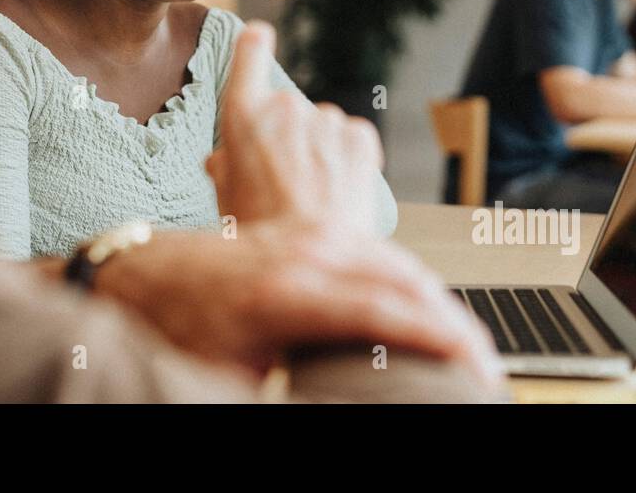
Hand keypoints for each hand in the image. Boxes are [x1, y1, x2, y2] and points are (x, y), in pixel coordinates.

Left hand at [94, 218, 504, 387]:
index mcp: (283, 290)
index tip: (472, 366)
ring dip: (437, 298)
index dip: (433, 337)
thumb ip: (277, 387)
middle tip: (486, 369)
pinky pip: (377, 249)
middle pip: (401, 278)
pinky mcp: (312, 232)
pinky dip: (412, 278)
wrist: (149, 272)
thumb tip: (325, 402)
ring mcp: (309, 235)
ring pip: (394, 259)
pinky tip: (429, 306)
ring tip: (469, 345)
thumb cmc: (180, 323)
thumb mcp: (223, 374)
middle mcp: (303, 252)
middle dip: (452, 322)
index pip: (378, 310)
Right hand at [206, 21, 383, 231]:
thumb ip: (223, 167)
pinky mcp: (359, 135)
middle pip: (286, 110)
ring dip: (317, 150)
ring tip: (312, 195)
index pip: (249, 54)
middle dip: (287, 137)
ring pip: (320, 127)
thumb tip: (221, 157)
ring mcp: (325, 119)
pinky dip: (346, 158)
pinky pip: (350, 139)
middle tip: (284, 183)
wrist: (313, 259)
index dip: (255, 44)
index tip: (260, 35)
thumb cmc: (259, 234)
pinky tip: (337, 190)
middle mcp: (284, 107)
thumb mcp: (225, 199)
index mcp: (242, 116)